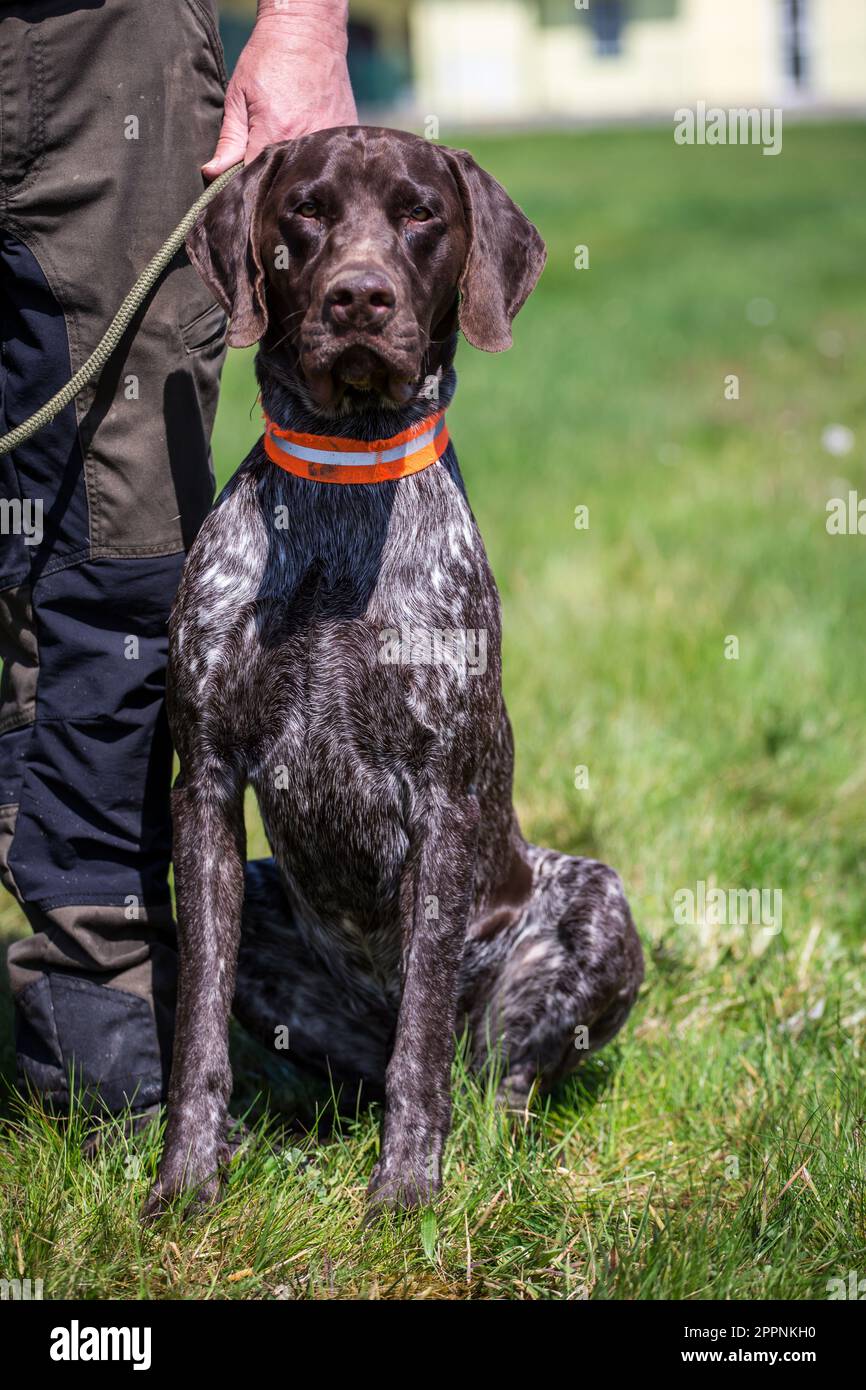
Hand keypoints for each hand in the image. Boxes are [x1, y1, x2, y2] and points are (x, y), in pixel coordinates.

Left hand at [202, 1, 356, 178]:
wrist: (309, 30)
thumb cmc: (268, 56)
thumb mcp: (239, 95)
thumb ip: (229, 139)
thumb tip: (212, 173)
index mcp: (274, 134)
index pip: (257, 177)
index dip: (248, 180)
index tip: (243, 174)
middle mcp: (305, 140)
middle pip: (285, 176)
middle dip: (273, 174)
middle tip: (266, 153)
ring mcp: (329, 135)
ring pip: (309, 167)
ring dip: (297, 165)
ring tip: (290, 142)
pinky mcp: (346, 130)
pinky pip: (329, 154)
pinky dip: (318, 153)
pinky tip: (311, 137)